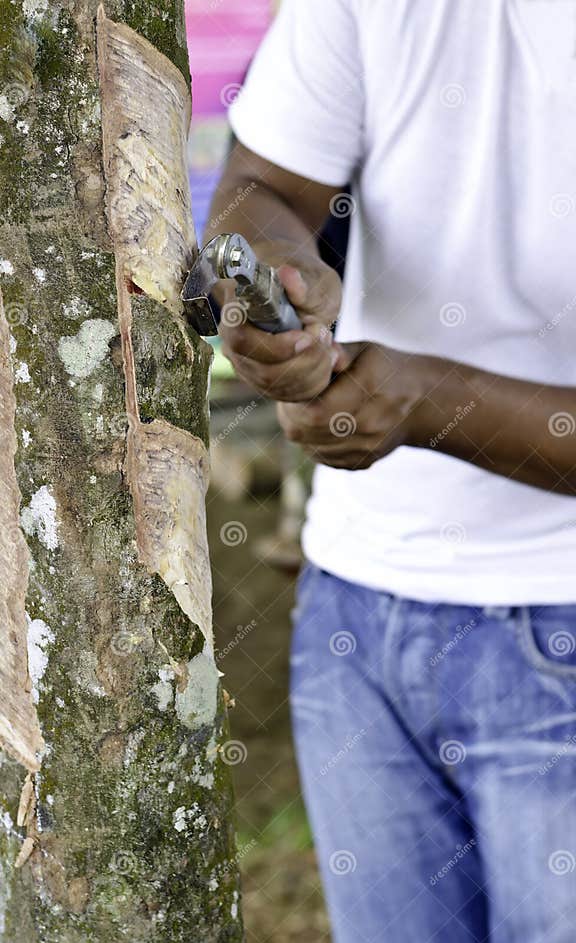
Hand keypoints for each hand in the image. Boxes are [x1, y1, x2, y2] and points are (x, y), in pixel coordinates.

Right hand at [218, 240, 344, 401]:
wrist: (301, 290)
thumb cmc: (302, 279)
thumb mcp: (310, 277)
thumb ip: (300, 281)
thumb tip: (288, 273)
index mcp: (237, 312)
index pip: (243, 342)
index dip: (277, 346)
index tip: (308, 336)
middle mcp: (235, 344)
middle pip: (265, 372)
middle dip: (304, 360)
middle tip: (325, 336)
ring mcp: (247, 366)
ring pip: (280, 387)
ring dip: (314, 369)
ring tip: (328, 343)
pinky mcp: (265, 382)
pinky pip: (291, 395)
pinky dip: (316, 380)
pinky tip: (326, 358)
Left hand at [277, 343, 432, 469]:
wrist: (423, 404)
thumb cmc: (388, 370)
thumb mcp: (365, 352)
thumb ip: (335, 353)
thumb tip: (309, 348)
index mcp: (368, 390)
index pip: (314, 412)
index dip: (294, 404)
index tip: (292, 391)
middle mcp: (369, 425)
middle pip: (308, 432)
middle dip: (292, 417)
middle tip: (292, 402)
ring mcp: (366, 449)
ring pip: (312, 448)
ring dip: (301, 431)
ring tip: (306, 412)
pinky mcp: (362, 462)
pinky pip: (324, 458)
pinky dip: (315, 444)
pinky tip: (321, 427)